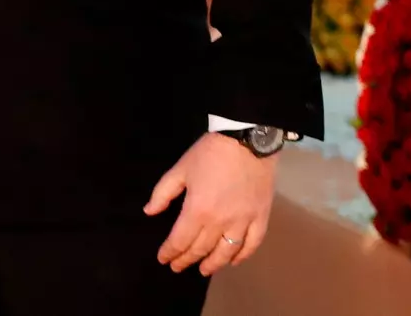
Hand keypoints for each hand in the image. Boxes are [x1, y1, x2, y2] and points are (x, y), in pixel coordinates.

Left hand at [146, 132, 278, 274]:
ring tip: (203, 270)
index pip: (180, 239)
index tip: (163, 258)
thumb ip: (163, 193)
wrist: (247, 140)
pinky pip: (252, 244)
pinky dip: (242, 256)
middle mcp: (220, 222)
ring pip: (227, 252)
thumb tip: (149, 212)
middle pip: (201, 248)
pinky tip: (233, 261)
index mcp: (198, 210)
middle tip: (177, 266)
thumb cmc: (209, 153)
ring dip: (213, 264)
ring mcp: (243, 222)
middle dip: (186, 259)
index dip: (170, 251)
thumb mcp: (180, 169)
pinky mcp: (260, 218)